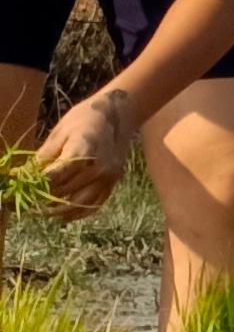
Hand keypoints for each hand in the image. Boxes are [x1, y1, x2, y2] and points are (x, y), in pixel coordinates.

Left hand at [31, 88, 134, 219]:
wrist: (118, 114)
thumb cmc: (84, 119)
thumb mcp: (59, 133)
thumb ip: (43, 157)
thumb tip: (20, 176)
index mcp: (83, 150)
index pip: (54, 175)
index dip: (32, 185)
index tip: (17, 189)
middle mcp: (98, 167)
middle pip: (64, 190)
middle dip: (41, 198)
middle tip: (23, 202)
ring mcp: (108, 177)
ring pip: (79, 203)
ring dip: (58, 211)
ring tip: (40, 213)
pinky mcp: (113, 182)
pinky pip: (95, 204)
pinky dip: (78, 213)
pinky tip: (63, 217)